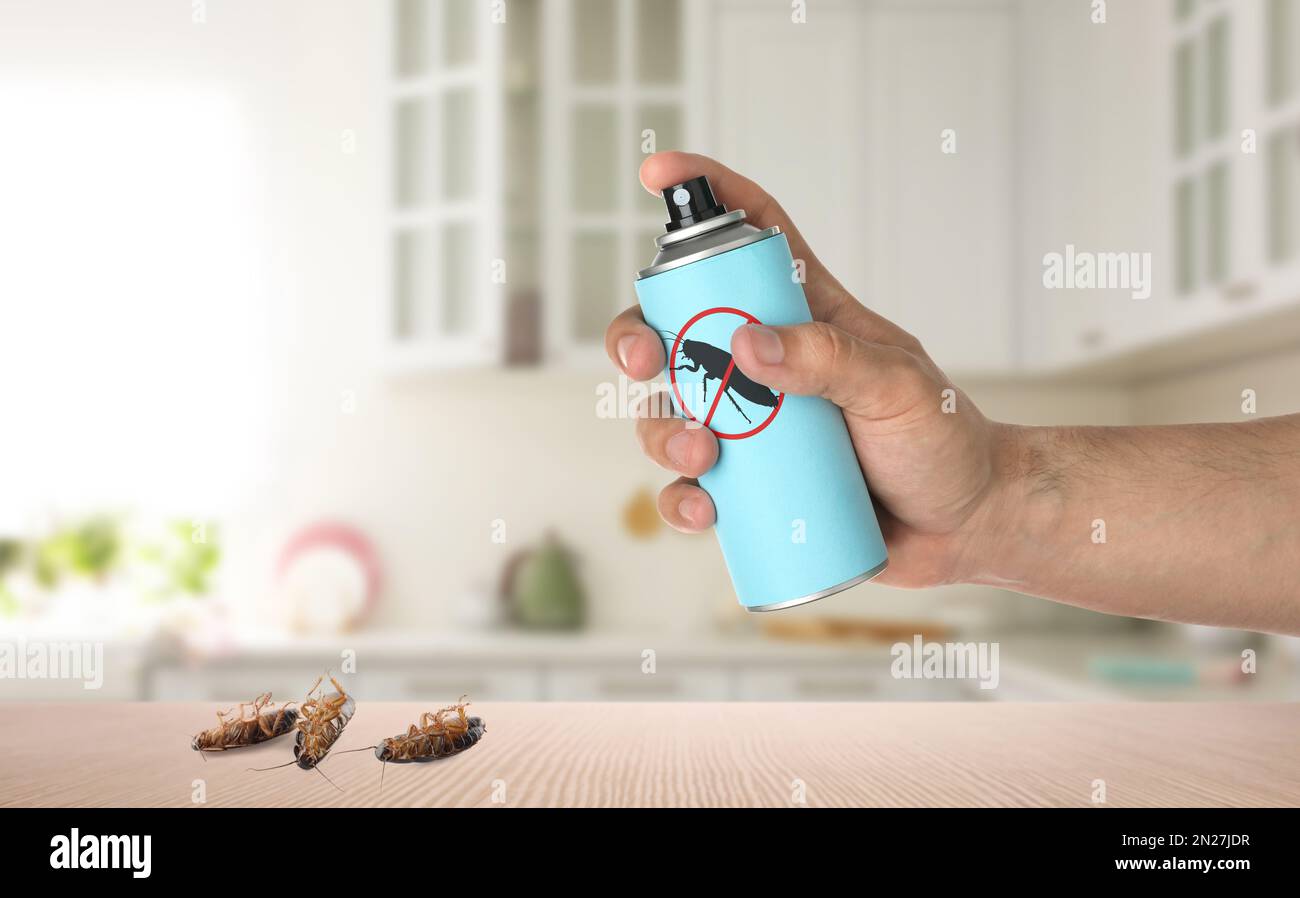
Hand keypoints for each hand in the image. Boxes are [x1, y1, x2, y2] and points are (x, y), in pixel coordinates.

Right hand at [607, 152, 1013, 588]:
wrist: (965, 523)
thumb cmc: (942, 440)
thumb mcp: (898, 387)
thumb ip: (831, 359)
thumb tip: (747, 344)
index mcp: (806, 316)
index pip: (751, 235)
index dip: (705, 194)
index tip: (658, 173)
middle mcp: (767, 365)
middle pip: (676, 329)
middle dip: (635, 337)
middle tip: (641, 359)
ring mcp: (752, 428)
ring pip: (668, 413)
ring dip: (663, 432)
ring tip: (702, 454)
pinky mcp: (751, 487)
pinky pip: (690, 488)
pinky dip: (680, 499)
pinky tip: (703, 509)